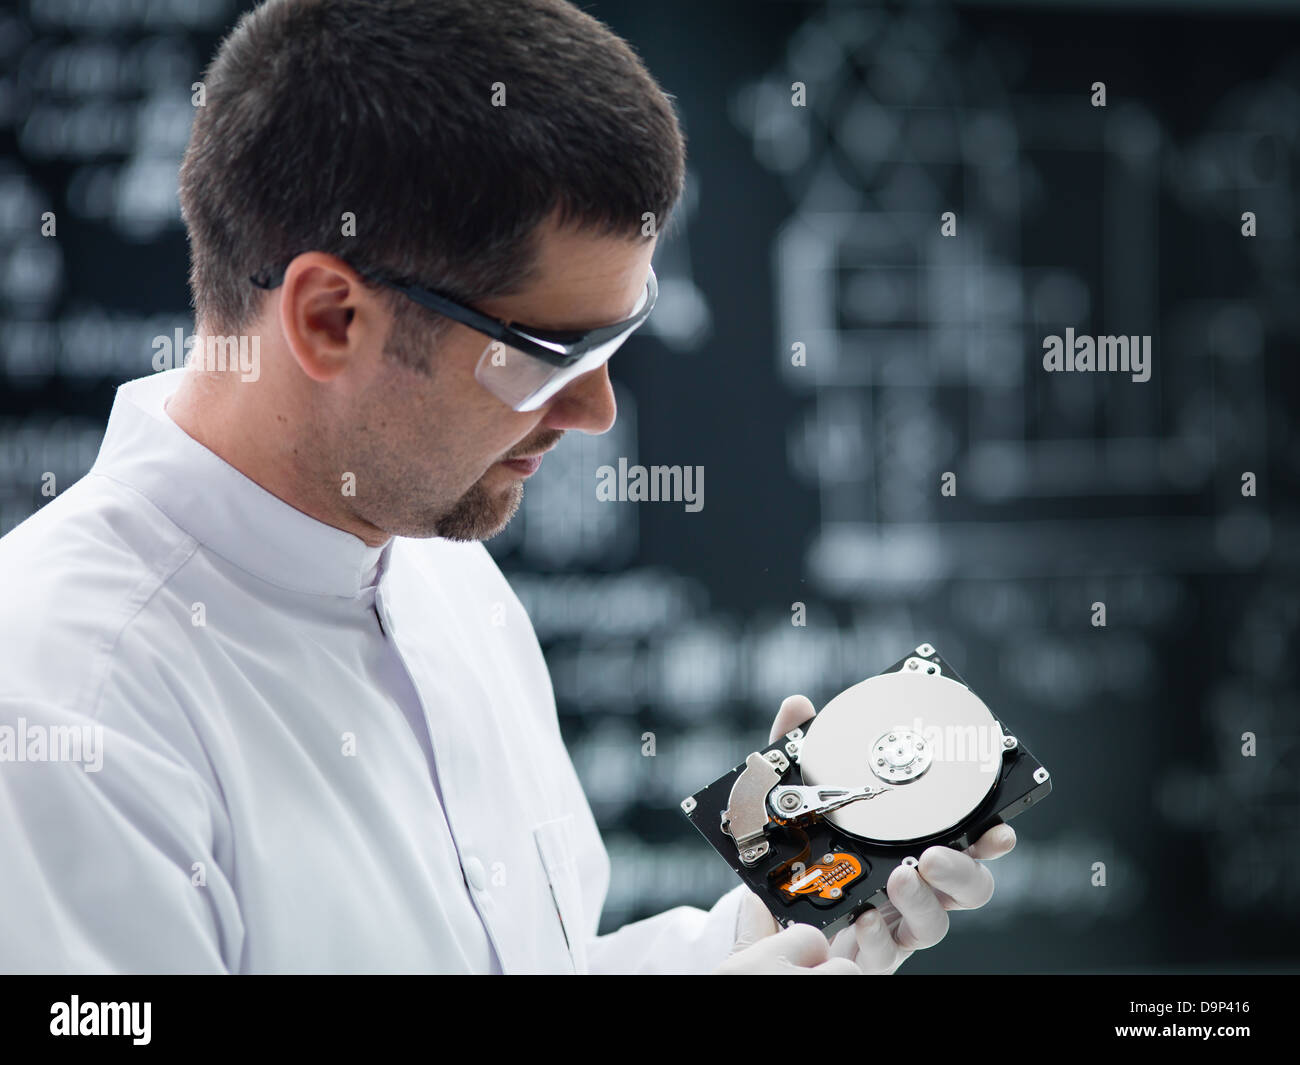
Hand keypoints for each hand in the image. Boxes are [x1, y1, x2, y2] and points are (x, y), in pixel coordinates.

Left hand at [714, 695, 1015, 974]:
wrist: (771, 914)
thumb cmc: (800, 854)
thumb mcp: (794, 798)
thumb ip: (798, 756)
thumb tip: (799, 706)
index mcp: (912, 847)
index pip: (967, 842)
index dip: (991, 838)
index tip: (999, 827)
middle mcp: (915, 887)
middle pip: (968, 887)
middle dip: (963, 869)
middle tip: (935, 854)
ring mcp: (894, 923)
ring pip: (934, 924)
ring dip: (923, 902)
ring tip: (900, 880)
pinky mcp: (869, 952)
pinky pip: (885, 952)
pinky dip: (877, 936)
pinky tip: (864, 918)